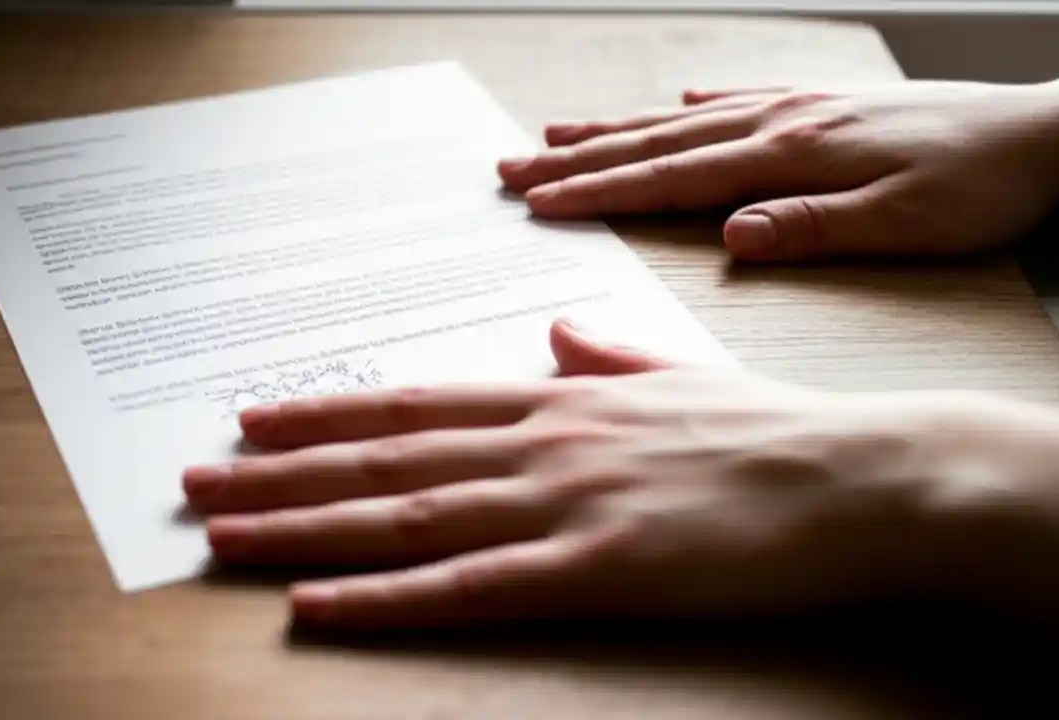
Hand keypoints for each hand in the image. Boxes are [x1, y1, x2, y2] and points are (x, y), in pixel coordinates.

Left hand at [183, 321, 1058, 631]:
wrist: (863, 477)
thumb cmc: (777, 433)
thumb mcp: (683, 375)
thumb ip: (610, 357)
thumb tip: (559, 333)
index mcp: (565, 397)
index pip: (419, 403)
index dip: (328, 413)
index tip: (257, 417)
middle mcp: (545, 440)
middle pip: (388, 457)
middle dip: (281, 472)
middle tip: (195, 480)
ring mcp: (566, 503)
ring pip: (406, 514)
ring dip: (303, 525)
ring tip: (223, 533)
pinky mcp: (598, 570)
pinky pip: (470, 587)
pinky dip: (385, 596)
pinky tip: (319, 602)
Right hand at [498, 69, 1058, 261]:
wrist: (1044, 132)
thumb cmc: (980, 187)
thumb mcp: (903, 226)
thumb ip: (813, 228)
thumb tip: (734, 236)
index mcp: (790, 158)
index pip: (672, 180)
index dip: (599, 193)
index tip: (539, 202)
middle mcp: (782, 123)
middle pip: (659, 143)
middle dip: (579, 158)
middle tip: (511, 166)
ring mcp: (799, 106)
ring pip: (686, 118)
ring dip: (618, 127)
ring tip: (558, 130)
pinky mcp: (824, 103)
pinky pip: (741, 99)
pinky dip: (698, 105)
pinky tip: (676, 103)